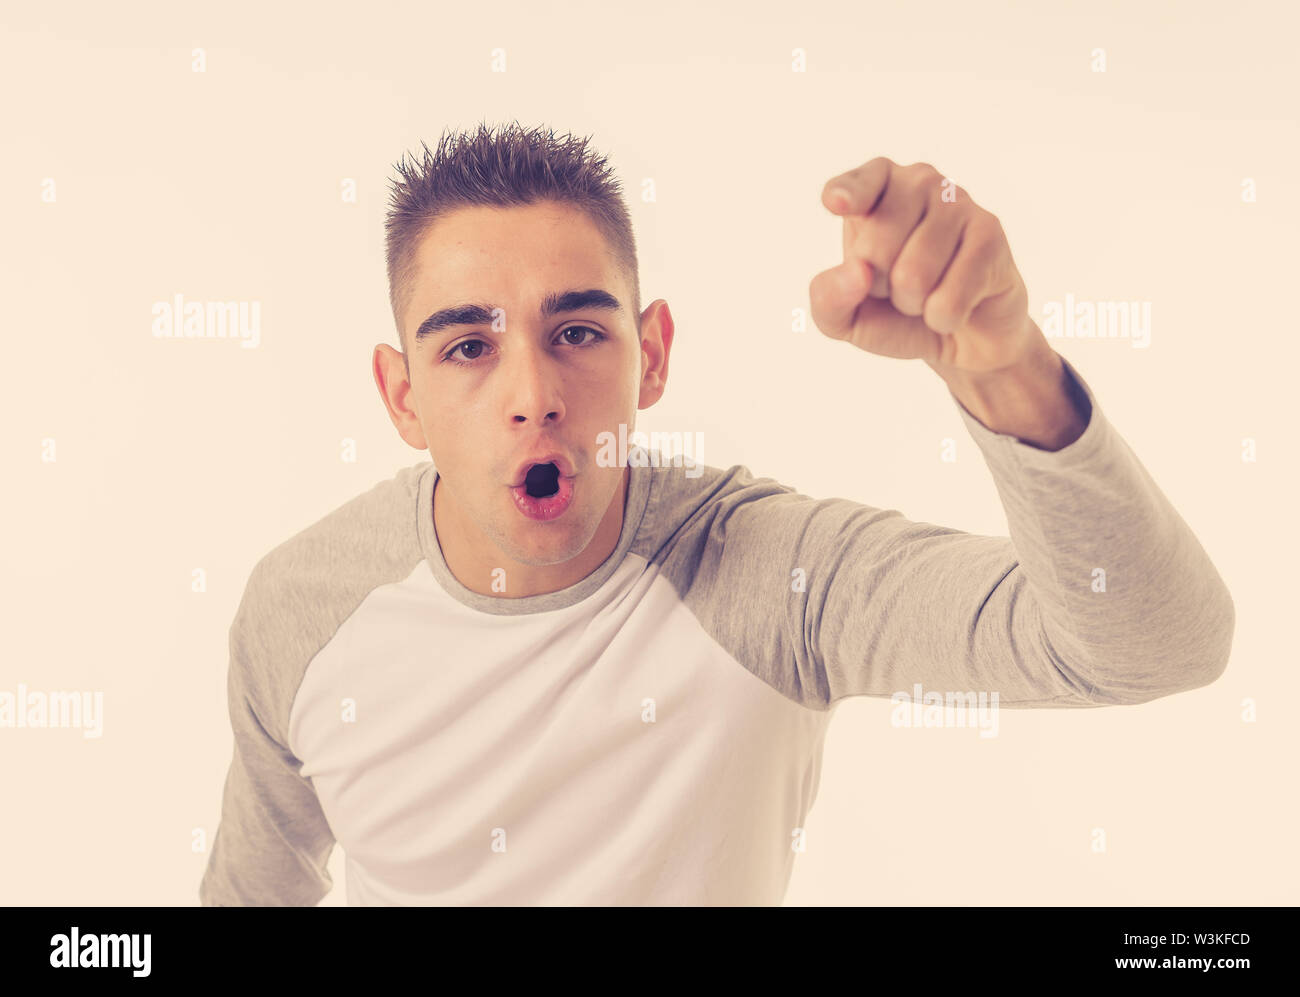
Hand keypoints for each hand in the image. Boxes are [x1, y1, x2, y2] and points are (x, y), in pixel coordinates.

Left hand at [809, 157, 1037, 373]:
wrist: (961, 337)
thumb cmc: (897, 314)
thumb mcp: (846, 315)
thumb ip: (828, 299)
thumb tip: (857, 274)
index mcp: (879, 187)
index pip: (860, 183)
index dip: (847, 196)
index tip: (837, 204)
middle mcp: (921, 182)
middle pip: (876, 247)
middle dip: (882, 287)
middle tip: (901, 286)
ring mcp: (960, 203)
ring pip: (913, 276)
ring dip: (915, 304)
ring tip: (929, 294)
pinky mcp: (990, 235)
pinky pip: (948, 299)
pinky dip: (943, 319)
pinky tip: (957, 306)